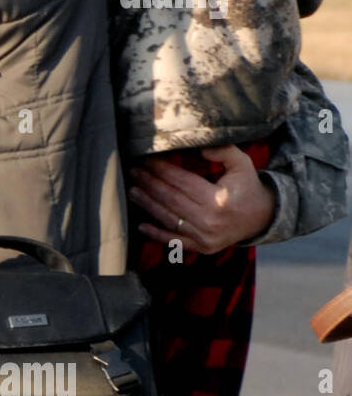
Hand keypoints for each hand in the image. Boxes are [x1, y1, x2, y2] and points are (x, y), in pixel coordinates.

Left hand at [129, 145, 275, 254]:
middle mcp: (210, 220)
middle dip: (149, 184)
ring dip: (148, 205)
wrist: (262, 217)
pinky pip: (175, 241)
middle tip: (134, 173)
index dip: (162, 170)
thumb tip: (200, 148)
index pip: (182, 182)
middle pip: (171, 199)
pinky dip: (157, 235)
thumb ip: (224, 151)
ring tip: (133, 191)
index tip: (147, 161)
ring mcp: (205, 237)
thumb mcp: (242, 164)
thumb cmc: (247, 187)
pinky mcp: (202, 248)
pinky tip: (141, 225)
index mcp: (219, 200)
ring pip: (169, 218)